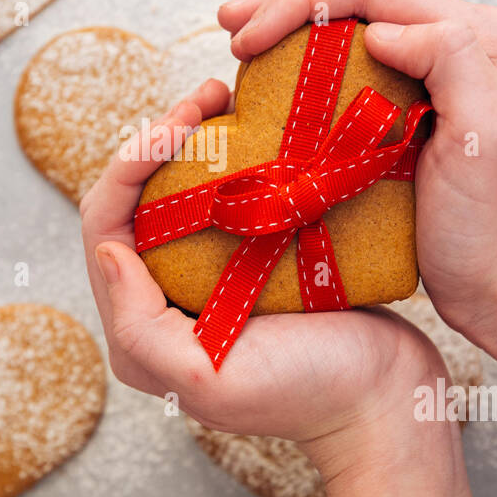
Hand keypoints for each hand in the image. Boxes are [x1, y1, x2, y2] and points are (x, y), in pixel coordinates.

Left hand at [79, 77, 488, 496]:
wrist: (390, 401)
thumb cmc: (309, 393)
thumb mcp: (208, 377)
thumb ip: (139, 328)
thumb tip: (106, 252)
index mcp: (140, 329)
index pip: (106, 227)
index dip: (129, 164)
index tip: (182, 122)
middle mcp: (162, 302)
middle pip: (135, 200)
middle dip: (159, 137)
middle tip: (209, 95)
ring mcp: (206, 281)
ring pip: (175, 194)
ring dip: (191, 140)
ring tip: (225, 97)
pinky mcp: (249, 265)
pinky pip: (222, 201)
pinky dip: (230, 159)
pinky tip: (255, 129)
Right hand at [219, 0, 496, 346]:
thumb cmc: (492, 221)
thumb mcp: (486, 134)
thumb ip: (451, 59)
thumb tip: (380, 31)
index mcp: (475, 35)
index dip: (301, 0)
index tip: (246, 39)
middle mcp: (455, 40)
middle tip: (230, 25)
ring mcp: (430, 71)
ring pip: (351, 18)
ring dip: (291, 19)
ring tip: (239, 36)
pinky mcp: (408, 104)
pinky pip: (351, 59)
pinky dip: (306, 55)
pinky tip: (272, 70)